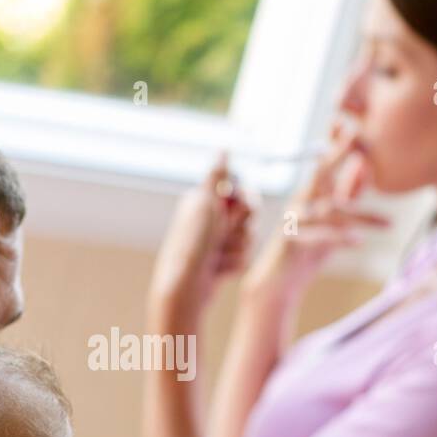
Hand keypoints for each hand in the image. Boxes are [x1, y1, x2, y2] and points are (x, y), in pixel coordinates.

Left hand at [148, 153, 254, 325]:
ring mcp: (218, 242)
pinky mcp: (223, 262)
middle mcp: (212, 219)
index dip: (246, 201)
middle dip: (241, 227)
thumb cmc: (192, 243)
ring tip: (216, 256)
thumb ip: (217, 176)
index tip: (238, 207)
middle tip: (221, 234)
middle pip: (250, 215)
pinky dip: (232, 264)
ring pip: (249, 239)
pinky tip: (217, 270)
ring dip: (235, 248)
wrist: (186, 286)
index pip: (243, 191)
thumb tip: (224, 150)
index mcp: (206, 201)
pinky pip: (244, 258)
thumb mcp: (204, 203)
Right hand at [244, 118, 388, 298]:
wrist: (279, 284)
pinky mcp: (291, 241)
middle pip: (321, 173)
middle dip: (339, 152)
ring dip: (363, 218)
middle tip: (355, 131)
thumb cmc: (306, 254)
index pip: (325, 165)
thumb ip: (346, 205)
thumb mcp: (331, 227)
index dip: (336, 144)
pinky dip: (341, 238)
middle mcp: (300, 202)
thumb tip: (366, 180)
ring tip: (389, 225)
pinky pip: (320, 237)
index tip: (347, 122)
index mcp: (310, 196)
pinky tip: (359, 242)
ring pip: (331, 212)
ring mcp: (294, 220)